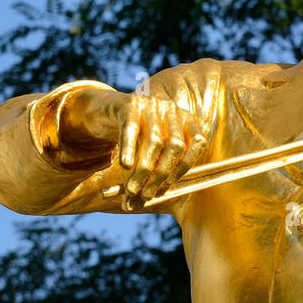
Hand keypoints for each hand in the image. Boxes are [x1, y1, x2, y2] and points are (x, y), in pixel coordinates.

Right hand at [60, 86, 208, 207]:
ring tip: (132, 189)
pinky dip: (129, 149)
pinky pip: (131, 129)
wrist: (105, 109)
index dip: (186, 166)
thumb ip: (158, 166)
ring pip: (154, 141)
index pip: (197, 143)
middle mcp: (172, 109)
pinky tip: (125, 166)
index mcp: (185, 119)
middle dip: (161, 174)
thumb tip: (153, 198)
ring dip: (144, 169)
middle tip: (146, 194)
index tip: (168, 186)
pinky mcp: (129, 103)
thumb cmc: (133, 136)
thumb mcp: (151, 147)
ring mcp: (152, 104)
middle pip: (175, 145)